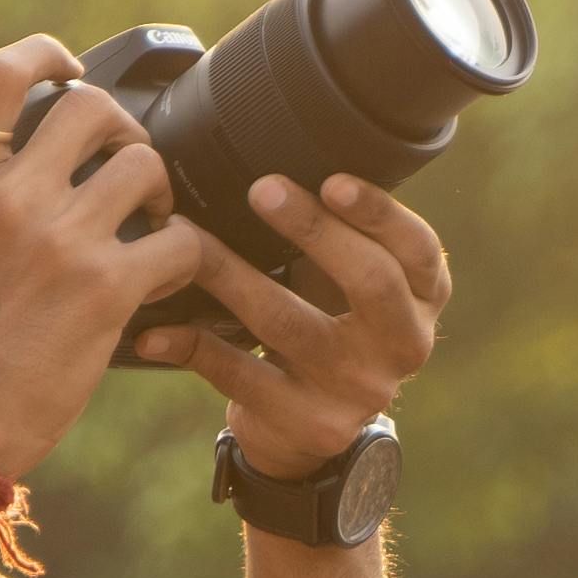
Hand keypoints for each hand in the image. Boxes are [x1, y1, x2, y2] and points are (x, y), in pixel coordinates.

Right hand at [0, 32, 177, 476]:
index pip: (0, 76)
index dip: (47, 54)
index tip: (73, 70)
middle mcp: (12, 200)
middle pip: (92, 106)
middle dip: (123, 129)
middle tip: (127, 167)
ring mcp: (61, 241)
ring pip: (145, 166)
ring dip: (161, 192)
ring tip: (152, 225)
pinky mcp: (107, 288)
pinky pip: (179, 241)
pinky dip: (187, 256)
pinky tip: (168, 278)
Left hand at [133, 172, 450, 472]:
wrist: (315, 430)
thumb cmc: (331, 324)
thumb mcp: (354, 283)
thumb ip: (343, 231)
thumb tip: (280, 147)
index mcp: (423, 298)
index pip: (418, 250)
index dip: (379, 214)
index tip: (332, 180)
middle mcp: (402, 344)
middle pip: (371, 283)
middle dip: (314, 230)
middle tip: (262, 190)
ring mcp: (356, 390)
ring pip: (289, 324)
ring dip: (232, 276)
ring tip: (186, 241)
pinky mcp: (305, 423)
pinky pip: (241, 377)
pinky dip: (191, 347)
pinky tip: (154, 330)